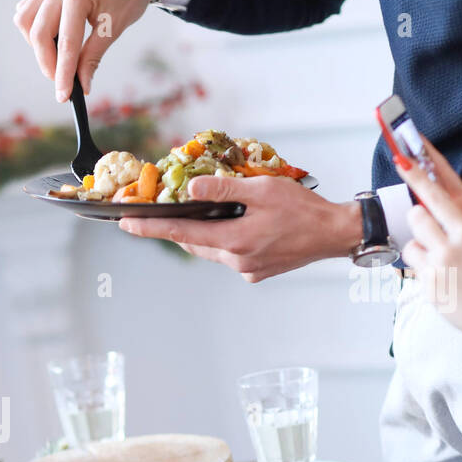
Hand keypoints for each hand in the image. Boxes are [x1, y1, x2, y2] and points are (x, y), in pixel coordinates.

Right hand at [13, 0, 158, 100]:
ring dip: (37, 44)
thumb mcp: (116, 24)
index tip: (63, 96)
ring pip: (26, 20)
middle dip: (48, 64)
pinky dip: (33, 25)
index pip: (66, 44)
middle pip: (39, 34)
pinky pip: (29, 7)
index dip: (63, 75)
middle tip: (61, 81)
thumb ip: (94, 54)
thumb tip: (82, 83)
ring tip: (56, 56)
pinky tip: (49, 35)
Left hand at [119, 175, 361, 281]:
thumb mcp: (262, 190)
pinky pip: (231, 254)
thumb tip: (191, 190)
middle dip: (176, 229)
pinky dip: (227, 239)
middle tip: (154, 215)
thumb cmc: (303, 208)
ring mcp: (247, 269)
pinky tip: (237, 225)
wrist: (335, 234)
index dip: (151, 229)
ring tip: (201, 214)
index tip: (126, 224)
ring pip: (212, 248)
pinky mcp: (256, 271)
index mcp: (235, 240)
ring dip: (204, 233)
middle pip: (194, 243)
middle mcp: (236, 260)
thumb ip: (224, 190)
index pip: (182, 234)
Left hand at [396, 160, 461, 353]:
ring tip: (443, 263)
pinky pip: (414, 272)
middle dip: (418, 219)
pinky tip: (447, 284)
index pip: (437, 198)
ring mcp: (435, 270)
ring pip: (410, 246)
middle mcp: (449, 248)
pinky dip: (425, 273)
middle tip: (431, 230)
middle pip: (416, 218)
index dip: (418, 178)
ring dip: (420, 250)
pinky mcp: (427, 290)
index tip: (402, 161)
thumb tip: (450, 221)